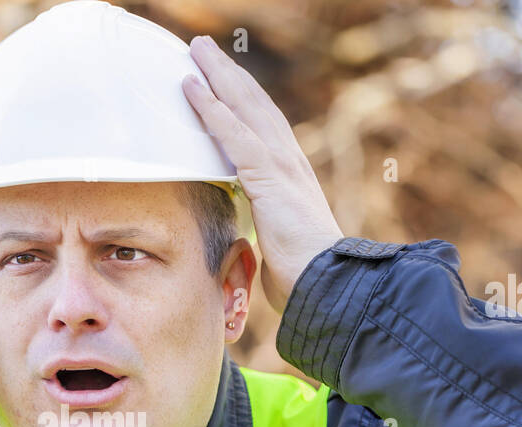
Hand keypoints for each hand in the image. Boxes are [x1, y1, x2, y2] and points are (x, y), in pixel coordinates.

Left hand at [183, 34, 343, 313]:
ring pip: (244, 109)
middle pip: (253, 105)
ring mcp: (281, 165)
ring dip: (218, 76)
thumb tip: (252, 239)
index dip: (242, 100)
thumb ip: (264, 229)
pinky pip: (235, 135)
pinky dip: (212, 110)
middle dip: (228, 74)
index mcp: (290, 174)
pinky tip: (193, 88)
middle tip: (204, 49)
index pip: (263, 126)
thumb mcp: (278, 242)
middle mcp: (289, 160)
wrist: (328, 283)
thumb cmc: (304, 273)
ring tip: (196, 50)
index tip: (223, 78)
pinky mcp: (270, 177)